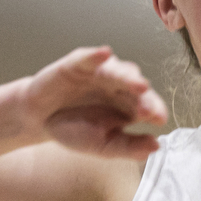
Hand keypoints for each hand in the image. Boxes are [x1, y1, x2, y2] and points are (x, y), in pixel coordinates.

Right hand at [21, 47, 167, 158]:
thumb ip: (128, 146)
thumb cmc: (74, 129)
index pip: (148, 104)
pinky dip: (96, 55)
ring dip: (127, 77)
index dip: (154, 110)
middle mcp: (119, 85)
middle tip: (149, 109)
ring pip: (117, 71)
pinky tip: (104, 54)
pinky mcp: (78, 64)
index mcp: (130, 104)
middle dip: (144, 97)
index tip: (159, 120)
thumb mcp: (103, 145)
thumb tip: (156, 147)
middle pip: (136, 87)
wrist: (40, 119)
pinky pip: (89, 58)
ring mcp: (100, 73)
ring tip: (138, 85)